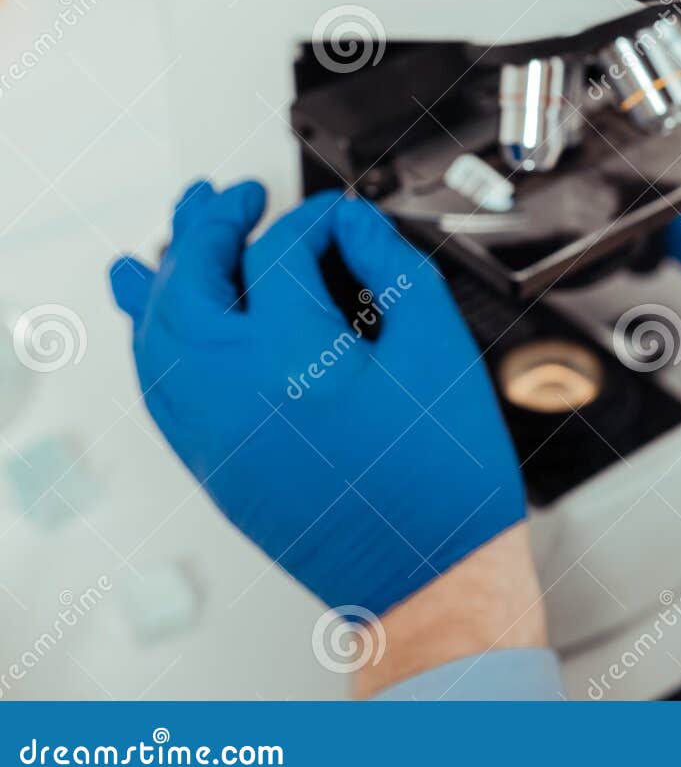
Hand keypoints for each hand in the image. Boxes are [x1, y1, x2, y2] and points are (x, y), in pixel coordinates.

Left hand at [109, 181, 528, 618]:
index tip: (346, 217)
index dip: (319, 218)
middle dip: (211, 223)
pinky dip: (152, 333)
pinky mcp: (207, 459)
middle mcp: (233, 389)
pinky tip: (158, 310)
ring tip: (178, 231)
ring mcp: (209, 428)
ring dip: (165, 271)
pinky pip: (156, 381)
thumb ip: (395, 268)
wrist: (429, 569)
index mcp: (296, 357)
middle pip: (192, 277)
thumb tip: (358, 226)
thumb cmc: (443, 475)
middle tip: (236, 196)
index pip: (283, 252)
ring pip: (155, 329)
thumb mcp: (441, 348)